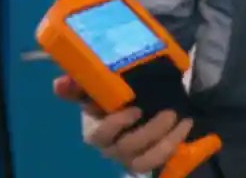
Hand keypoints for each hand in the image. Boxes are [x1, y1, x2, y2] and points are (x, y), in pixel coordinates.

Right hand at [53, 75, 194, 173]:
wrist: (136, 97)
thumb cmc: (112, 94)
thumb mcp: (96, 84)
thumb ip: (78, 84)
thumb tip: (59, 84)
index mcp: (95, 130)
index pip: (100, 136)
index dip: (116, 126)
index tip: (135, 109)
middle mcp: (111, 147)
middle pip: (127, 148)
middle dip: (150, 131)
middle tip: (169, 112)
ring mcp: (130, 156)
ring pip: (145, 161)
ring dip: (166, 143)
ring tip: (182, 121)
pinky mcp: (149, 158)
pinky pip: (161, 160)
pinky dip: (175, 144)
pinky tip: (186, 125)